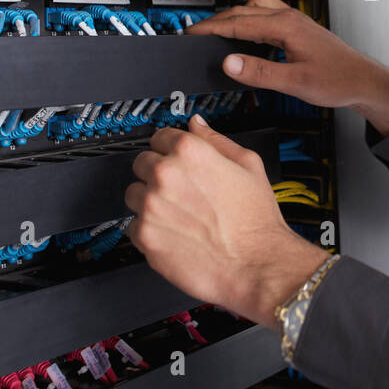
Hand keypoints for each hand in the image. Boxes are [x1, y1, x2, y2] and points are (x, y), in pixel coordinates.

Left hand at [124, 115, 326, 327]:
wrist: (255, 264)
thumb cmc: (255, 220)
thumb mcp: (248, 165)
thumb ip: (216, 140)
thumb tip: (197, 124)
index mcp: (189, 152)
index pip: (159, 137)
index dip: (170, 150)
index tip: (175, 161)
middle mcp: (165, 175)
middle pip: (141, 163)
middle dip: (157, 174)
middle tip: (180, 193)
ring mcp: (151, 206)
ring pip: (134, 194)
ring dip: (149, 202)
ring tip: (178, 216)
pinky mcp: (144, 235)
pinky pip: (133, 226)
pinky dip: (149, 230)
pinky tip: (174, 234)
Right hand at [187, 0, 388, 136]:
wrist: (364, 81)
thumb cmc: (338, 80)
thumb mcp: (294, 82)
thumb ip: (259, 72)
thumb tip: (230, 63)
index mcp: (286, 27)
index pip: (238, 22)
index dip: (211, 28)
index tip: (192, 33)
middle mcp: (290, 18)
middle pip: (243, 10)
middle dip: (218, 20)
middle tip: (198, 34)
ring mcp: (295, 21)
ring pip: (256, 8)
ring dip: (235, 16)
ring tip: (219, 32)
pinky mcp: (299, 29)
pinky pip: (267, 16)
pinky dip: (250, 21)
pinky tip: (248, 36)